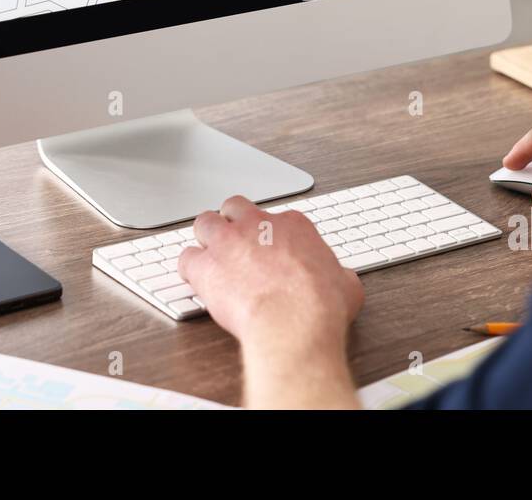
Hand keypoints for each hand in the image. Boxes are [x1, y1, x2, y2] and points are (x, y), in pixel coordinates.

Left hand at [179, 196, 362, 408]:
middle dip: (232, 221)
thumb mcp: (346, 284)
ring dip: (206, 237)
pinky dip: (189, 268)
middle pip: (235, 207)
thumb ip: (339, 274)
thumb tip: (343, 280)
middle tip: (235, 242)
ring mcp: (228, 242)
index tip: (271, 250)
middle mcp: (257, 225)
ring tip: (210, 255)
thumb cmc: (318, 306)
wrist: (294, 323)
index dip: (269, 235)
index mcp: (292, 226)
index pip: (275, 218)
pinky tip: (195, 278)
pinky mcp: (206, 266)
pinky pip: (186, 258)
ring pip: (205, 222)